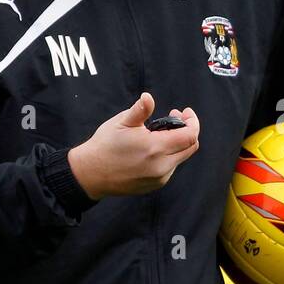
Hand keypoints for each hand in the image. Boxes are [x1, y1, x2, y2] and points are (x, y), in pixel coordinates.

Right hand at [67, 92, 199, 198]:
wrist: (91, 174)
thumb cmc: (105, 145)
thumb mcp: (121, 123)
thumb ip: (140, 110)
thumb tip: (148, 97)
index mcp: (155, 148)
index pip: (189, 135)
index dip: (192, 121)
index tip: (185, 111)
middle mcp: (161, 166)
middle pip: (190, 147)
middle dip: (188, 130)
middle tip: (175, 118)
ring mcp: (160, 178)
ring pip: (181, 158)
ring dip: (178, 143)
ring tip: (160, 133)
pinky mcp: (155, 185)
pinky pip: (171, 168)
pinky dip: (169, 155)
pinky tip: (153, 149)